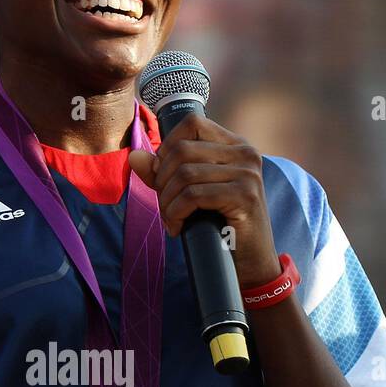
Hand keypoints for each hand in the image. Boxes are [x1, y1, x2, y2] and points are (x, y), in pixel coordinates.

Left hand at [128, 114, 280, 287]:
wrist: (250, 263)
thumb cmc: (220, 227)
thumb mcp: (190, 194)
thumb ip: (164, 173)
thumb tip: (135, 157)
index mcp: (235, 145)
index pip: (192, 123)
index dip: (168, 147)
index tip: (164, 177)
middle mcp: (245, 153)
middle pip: (182, 150)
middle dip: (162, 181)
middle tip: (165, 207)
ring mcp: (247, 173)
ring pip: (185, 174)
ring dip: (167, 202)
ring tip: (171, 220)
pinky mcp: (245, 196)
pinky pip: (193, 195)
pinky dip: (177, 213)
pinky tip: (179, 228)